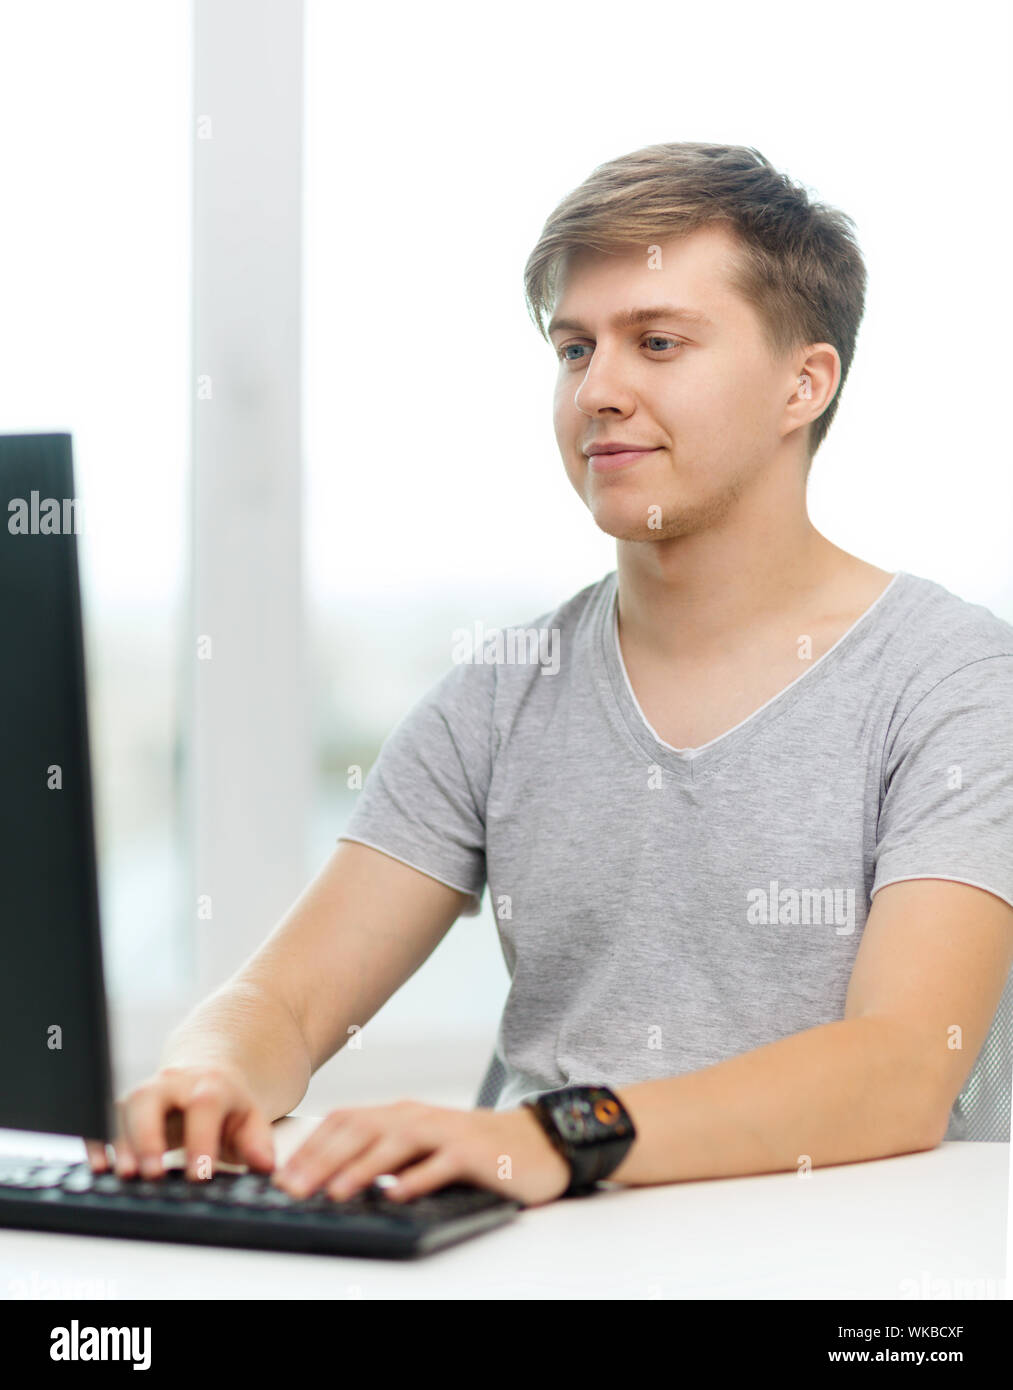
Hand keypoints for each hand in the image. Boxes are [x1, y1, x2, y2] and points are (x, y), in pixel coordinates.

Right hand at [83, 1063, 275, 1179]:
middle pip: (152, 1098)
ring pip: (125, 1109)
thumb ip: (258, 1142)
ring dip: (121, 1144)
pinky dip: (99, 1141)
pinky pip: (105, 1119)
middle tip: (152, 1173)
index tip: (199, 1175)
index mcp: (209, 1085)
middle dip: (149, 1137)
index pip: (203, 1105)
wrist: (207, 1077)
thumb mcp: (250, 1120)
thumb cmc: (229, 1108)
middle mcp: (172, 1084)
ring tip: (124, 1176)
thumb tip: (266, 1166)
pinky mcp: (125, 1108)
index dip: (200, 1139)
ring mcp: (146, 1093)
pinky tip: (98, 1166)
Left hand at [271, 1100, 571, 1206]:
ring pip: (397, 1144)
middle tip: (295, 1188)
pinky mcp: (474, 1153)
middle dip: (323, 1160)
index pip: (346, 1122)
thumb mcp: (422, 1146)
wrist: (535, 1141)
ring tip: (336, 1192)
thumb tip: (330, 1179)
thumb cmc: (471, 1150)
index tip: (282, 1175)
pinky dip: (417, 1178)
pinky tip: (397, 1194)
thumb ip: (384, 1155)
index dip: (311, 1146)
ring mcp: (446, 1133)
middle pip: (363, 1131)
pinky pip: (442, 1165)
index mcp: (400, 1114)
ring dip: (363, 1168)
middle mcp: (418, 1117)